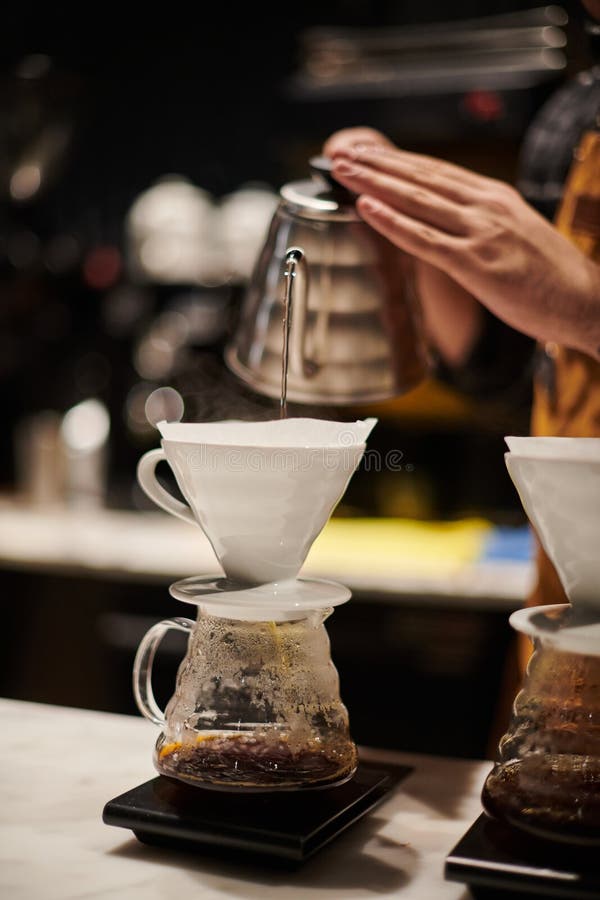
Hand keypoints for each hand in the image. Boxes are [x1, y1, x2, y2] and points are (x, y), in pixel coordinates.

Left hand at [326, 130, 599, 358]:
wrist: (584, 300)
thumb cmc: (549, 276)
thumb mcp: (514, 233)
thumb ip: (480, 223)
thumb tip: (446, 221)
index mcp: (494, 197)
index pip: (435, 171)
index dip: (396, 160)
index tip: (365, 152)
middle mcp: (485, 206)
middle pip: (420, 177)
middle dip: (376, 163)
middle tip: (339, 152)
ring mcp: (480, 233)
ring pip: (417, 200)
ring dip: (374, 183)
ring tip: (343, 170)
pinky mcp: (476, 264)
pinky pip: (425, 240)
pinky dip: (393, 222)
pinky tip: (367, 208)